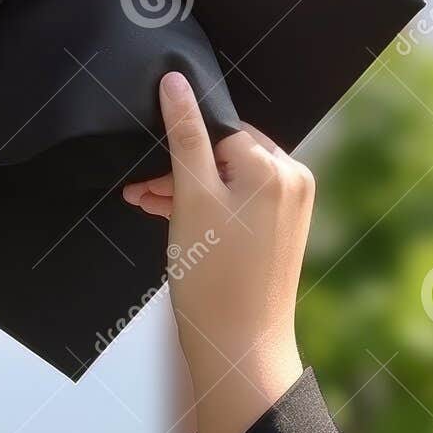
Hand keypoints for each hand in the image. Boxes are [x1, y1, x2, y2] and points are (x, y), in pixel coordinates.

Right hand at [122, 71, 312, 432]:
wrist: (238, 350)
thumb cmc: (214, 279)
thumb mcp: (191, 198)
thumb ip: (184, 135)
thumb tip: (176, 82)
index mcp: (277, 167)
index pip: (218, 130)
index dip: (177, 146)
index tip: (145, 167)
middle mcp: (292, 182)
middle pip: (224, 153)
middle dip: (180, 168)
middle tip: (139, 190)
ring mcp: (289, 209)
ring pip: (227, 180)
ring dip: (187, 190)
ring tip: (148, 206)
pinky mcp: (280, 233)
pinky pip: (238, 204)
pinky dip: (206, 209)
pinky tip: (172, 221)